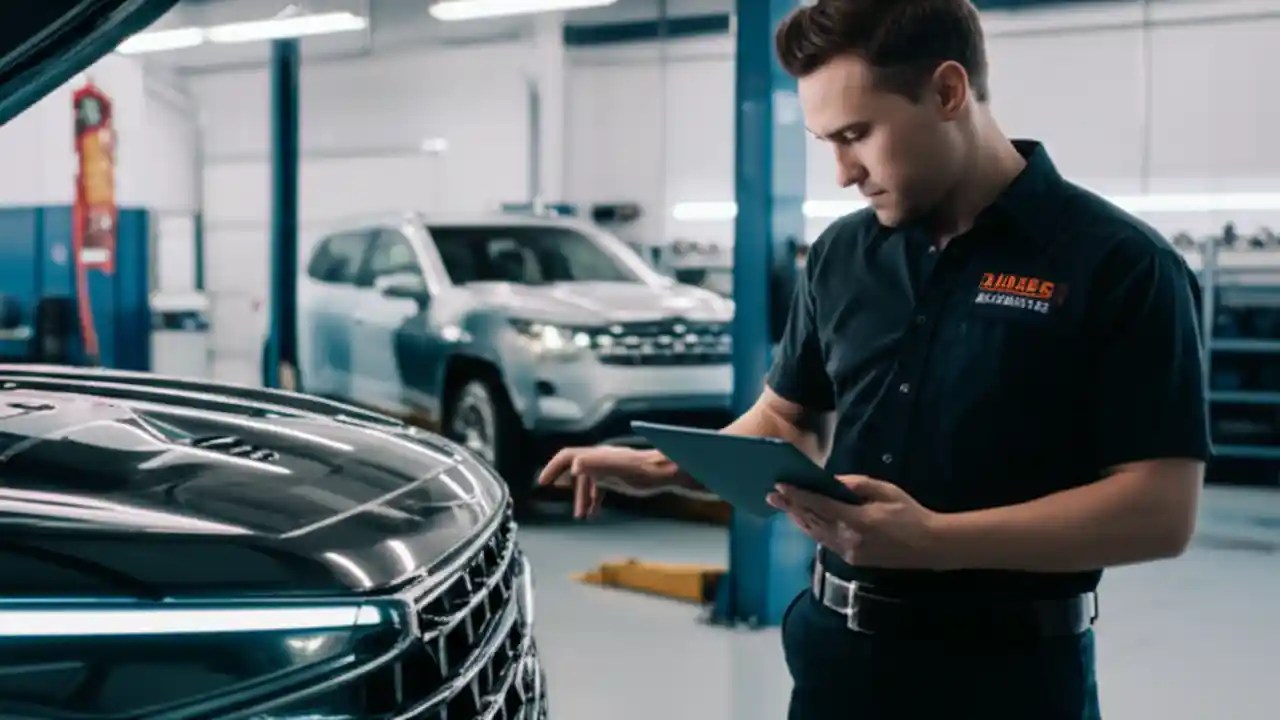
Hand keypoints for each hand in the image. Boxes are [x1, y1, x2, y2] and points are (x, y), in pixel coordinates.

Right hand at [536, 446, 675, 518]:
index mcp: (597, 456)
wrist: (664, 472)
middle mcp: (601, 459)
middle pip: (576, 470)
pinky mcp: (618, 476)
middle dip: (568, 488)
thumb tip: (574, 466)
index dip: (553, 468)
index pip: (567, 456)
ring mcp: (609, 468)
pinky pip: (599, 487)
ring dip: (581, 497)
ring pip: (588, 481)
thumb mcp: (617, 469)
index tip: (543, 482)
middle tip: (556, 498)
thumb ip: (595, 465)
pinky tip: (594, 511)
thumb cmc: (643, 470)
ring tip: (581, 515)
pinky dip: (594, 498)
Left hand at [767, 475, 949, 569]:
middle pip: (812, 521)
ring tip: (784, 506)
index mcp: (857, 521)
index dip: (797, 496)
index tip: (780, 486)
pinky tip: (806, 520)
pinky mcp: (851, 560)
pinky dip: (813, 529)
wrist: (929, 546)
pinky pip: (825, 542)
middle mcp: (848, 540)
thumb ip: (856, 485)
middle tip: (772, 495)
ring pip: (815, 534)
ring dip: (799, 519)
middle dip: (791, 507)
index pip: (819, 506)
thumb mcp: (884, 490)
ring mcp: (848, 553)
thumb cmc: (909, 513)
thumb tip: (832, 482)